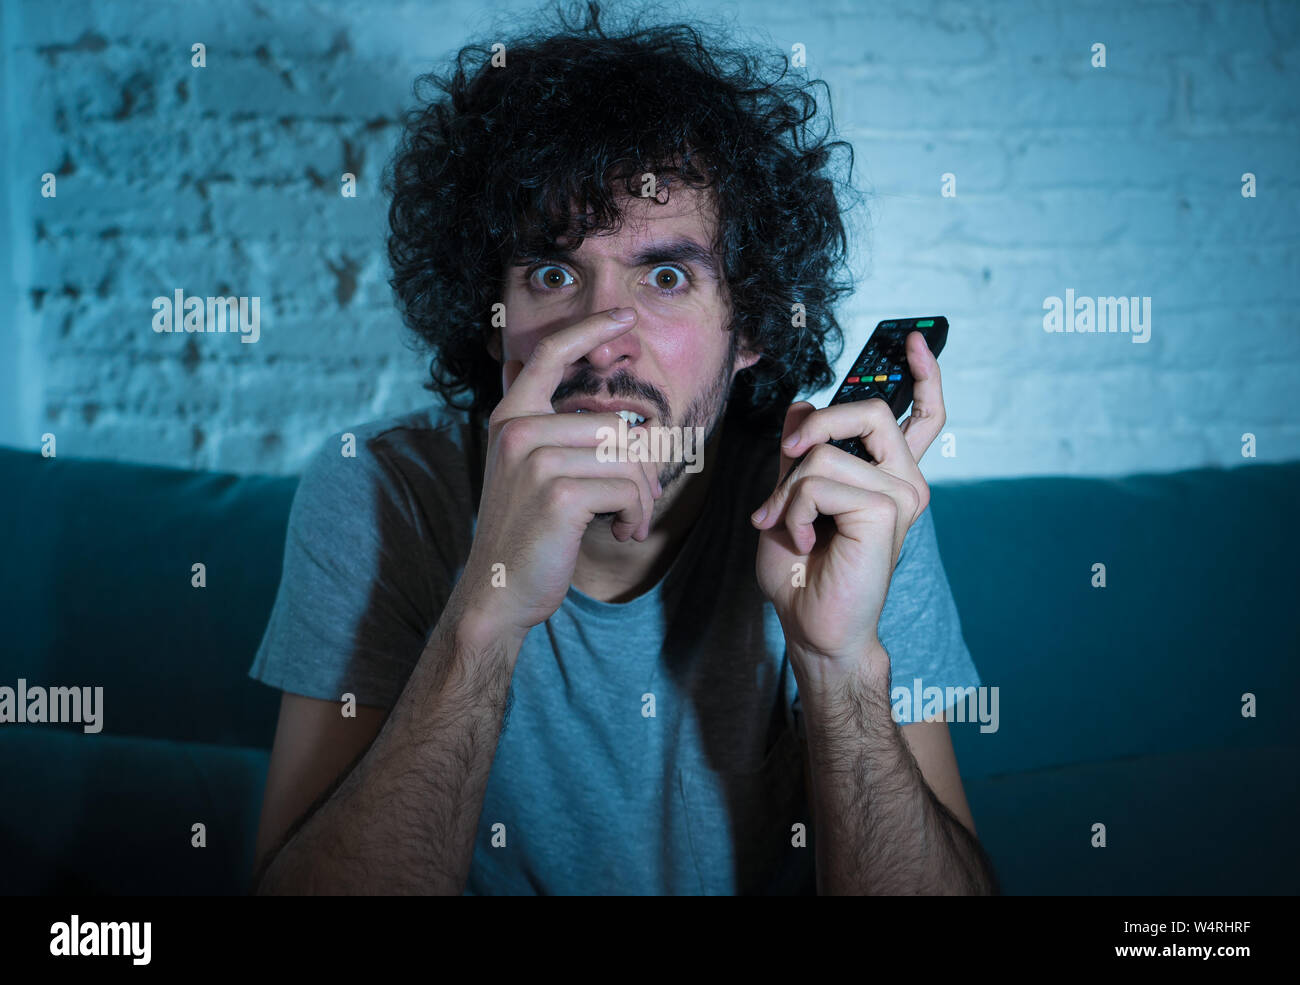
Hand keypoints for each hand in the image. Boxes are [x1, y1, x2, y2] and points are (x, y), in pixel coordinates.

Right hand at [452, 308, 662, 642]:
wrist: (497, 592)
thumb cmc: (525, 534)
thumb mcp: (525, 469)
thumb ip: (545, 427)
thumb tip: (569, 387)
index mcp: (510, 418)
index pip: (550, 353)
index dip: (590, 327)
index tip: (624, 315)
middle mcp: (517, 430)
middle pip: (617, 426)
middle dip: (642, 472)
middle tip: (634, 508)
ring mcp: (535, 459)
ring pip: (628, 457)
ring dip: (643, 499)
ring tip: (627, 523)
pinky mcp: (558, 493)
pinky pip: (628, 489)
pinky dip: (637, 517)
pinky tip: (621, 534)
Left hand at [751, 331, 945, 675]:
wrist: (812, 626)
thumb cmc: (804, 570)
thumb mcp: (790, 497)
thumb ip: (802, 453)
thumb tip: (802, 407)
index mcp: (889, 476)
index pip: (923, 414)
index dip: (923, 373)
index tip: (915, 338)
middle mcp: (905, 482)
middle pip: (869, 409)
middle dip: (817, 423)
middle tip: (787, 457)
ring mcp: (901, 496)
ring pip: (828, 450)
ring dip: (789, 486)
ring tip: (787, 523)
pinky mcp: (887, 511)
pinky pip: (821, 478)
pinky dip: (795, 506)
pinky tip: (806, 539)